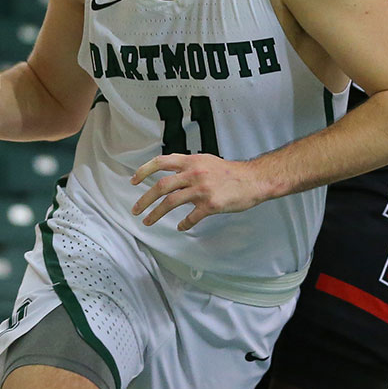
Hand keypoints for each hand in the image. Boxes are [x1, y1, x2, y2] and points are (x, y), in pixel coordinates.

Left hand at [129, 154, 268, 230]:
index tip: (134, 180)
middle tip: (136, 210)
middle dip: (144, 199)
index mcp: (191, 161)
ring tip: (148, 221)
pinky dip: (183, 224)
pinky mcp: (210, 204)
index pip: (161, 162)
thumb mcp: (206, 161)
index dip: (144, 171)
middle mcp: (194, 173)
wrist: (253, 180)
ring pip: (170, 202)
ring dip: (155, 214)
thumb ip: (188, 166)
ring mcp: (202, 189)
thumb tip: (171, 174)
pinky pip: (191, 217)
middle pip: (161, 186)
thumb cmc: (230, 172)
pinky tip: (180, 227)